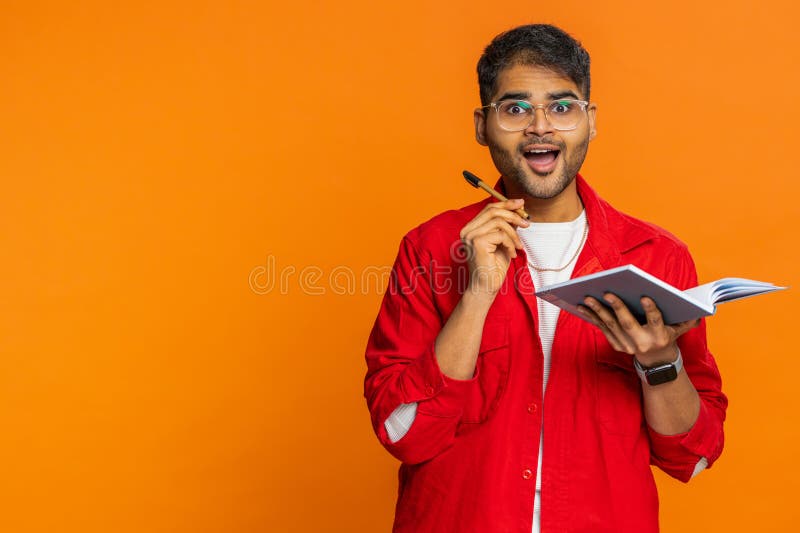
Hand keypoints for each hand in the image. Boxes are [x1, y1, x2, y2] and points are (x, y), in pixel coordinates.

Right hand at [459, 199, 529, 296]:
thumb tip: (517, 209)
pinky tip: (512, 254)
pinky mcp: (477, 243)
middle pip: (493, 211)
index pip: (488, 209)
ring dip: (514, 234)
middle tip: (526, 223)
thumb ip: (506, 226)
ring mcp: (471, 236)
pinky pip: (501, 235)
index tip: (521, 204)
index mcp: (471, 228)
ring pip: (499, 222)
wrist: (486, 287)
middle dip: (513, 214)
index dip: (506, 204)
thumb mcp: (503, 242)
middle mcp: (467, 230)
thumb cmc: (494, 267)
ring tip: (518, 246)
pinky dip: (511, 243)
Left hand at [578, 294, 699, 366]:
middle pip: (627, 323)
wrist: (658, 361)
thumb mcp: (680, 328)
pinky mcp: (617, 345)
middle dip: (617, 307)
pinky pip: (602, 329)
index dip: (651, 310)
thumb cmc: (668, 335)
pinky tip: (583, 306)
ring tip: (587, 297)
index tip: (645, 296)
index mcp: (660, 336)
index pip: (655, 321)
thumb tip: (701, 307)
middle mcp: (643, 343)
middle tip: (607, 292)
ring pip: (611, 325)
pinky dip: (592, 317)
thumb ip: (687, 318)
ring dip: (598, 311)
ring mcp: (628, 346)